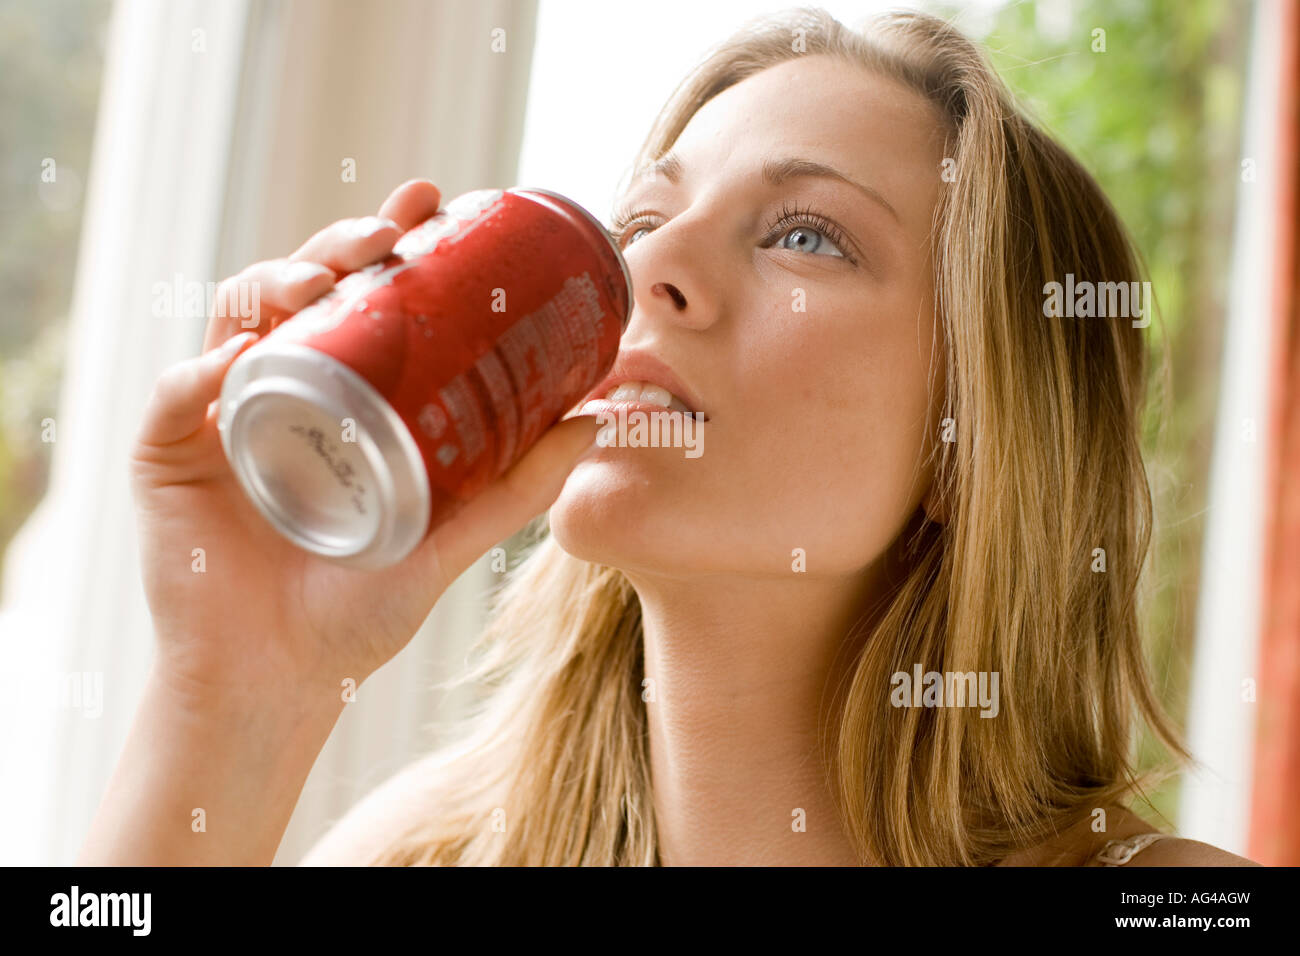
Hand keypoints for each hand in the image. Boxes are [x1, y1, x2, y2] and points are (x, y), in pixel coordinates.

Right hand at [131, 179, 600, 706]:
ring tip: (325, 281)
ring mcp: (219, 418)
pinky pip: (175, 395)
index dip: (386, 242)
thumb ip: (519, 483)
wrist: (284, 683)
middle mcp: (281, 392)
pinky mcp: (166, 457)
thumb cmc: (359, 611)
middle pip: (298, 290)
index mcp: (339, 398)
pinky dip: (203, 369)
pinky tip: (243, 359)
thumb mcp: (451, 536)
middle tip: (387, 235)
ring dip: (276, 283)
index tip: (431, 203)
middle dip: (338, 245)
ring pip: (235, 317)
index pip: (359, 300)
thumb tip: (599, 419)